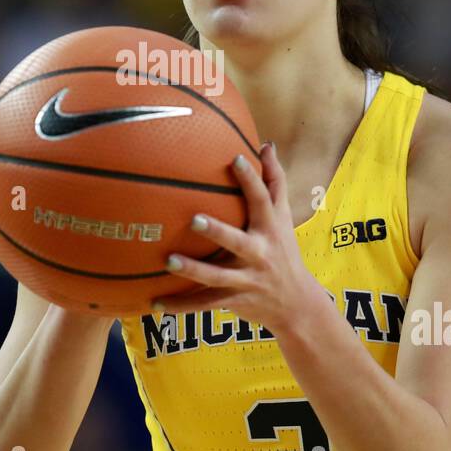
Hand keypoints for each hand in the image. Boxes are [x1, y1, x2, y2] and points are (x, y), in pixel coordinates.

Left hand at [151, 142, 326, 336]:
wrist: (296, 304)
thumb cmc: (284, 250)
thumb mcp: (284, 217)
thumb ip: (275, 181)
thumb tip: (266, 144)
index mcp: (270, 230)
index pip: (262, 201)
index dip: (251, 180)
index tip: (236, 159)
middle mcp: (259, 254)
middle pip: (238, 242)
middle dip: (217, 232)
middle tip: (193, 218)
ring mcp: (246, 280)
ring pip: (217, 278)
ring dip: (193, 270)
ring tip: (168, 261)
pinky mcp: (233, 301)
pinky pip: (203, 304)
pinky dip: (179, 306)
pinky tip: (153, 303)